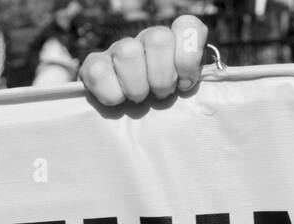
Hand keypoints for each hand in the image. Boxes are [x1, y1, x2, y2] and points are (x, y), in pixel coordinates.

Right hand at [78, 15, 208, 105]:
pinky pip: (98, 70)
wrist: (127, 126)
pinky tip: (118, 100)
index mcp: (174, 45)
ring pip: (128, 52)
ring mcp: (119, 50)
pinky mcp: (94, 65)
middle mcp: (146, 41)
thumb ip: (193, 85)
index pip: (188, 27)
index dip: (188, 56)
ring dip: (137, 86)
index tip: (186, 83)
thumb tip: (199, 82)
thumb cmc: (163, 113)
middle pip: (158, 38)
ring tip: (139, 99)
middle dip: (162, 76)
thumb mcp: (186, 100)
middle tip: (161, 95)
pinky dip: (111, 92)